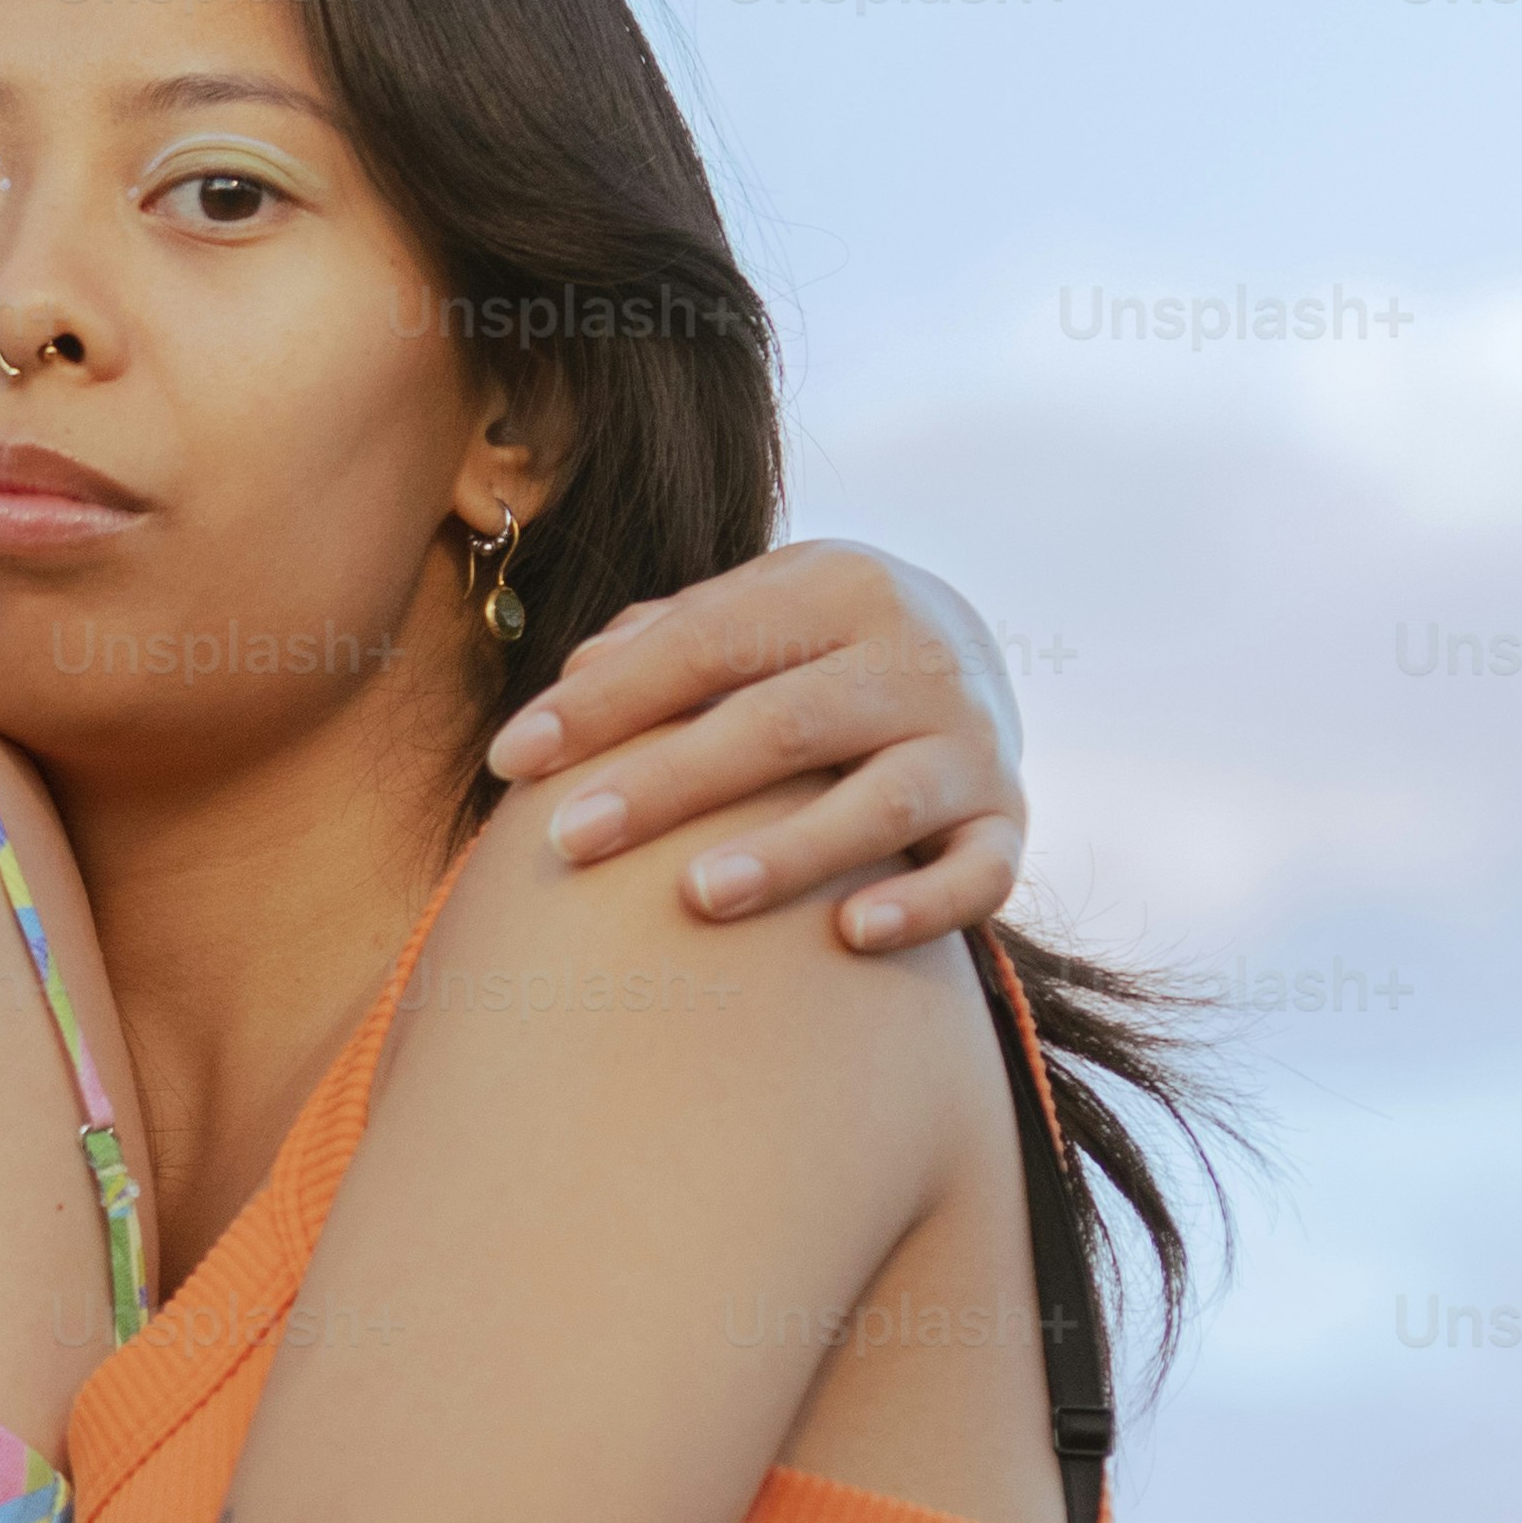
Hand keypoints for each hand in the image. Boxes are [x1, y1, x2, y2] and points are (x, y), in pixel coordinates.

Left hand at [486, 538, 1026, 948]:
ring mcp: (972, 743)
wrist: (973, 656)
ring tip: (695, 898)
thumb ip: (666, 639)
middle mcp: (918, 658)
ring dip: (790, 852)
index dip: (606, 701)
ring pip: (883, 803)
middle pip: (783, 724)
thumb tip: (575, 676)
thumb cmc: (811, 647)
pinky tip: (849, 936)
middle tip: (567, 840)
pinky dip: (924, 907)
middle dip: (668, 783)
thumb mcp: (754, 611)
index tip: (513, 760)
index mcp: (841, 586)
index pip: (707, 643)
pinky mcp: (1008, 820)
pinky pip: (982, 875)